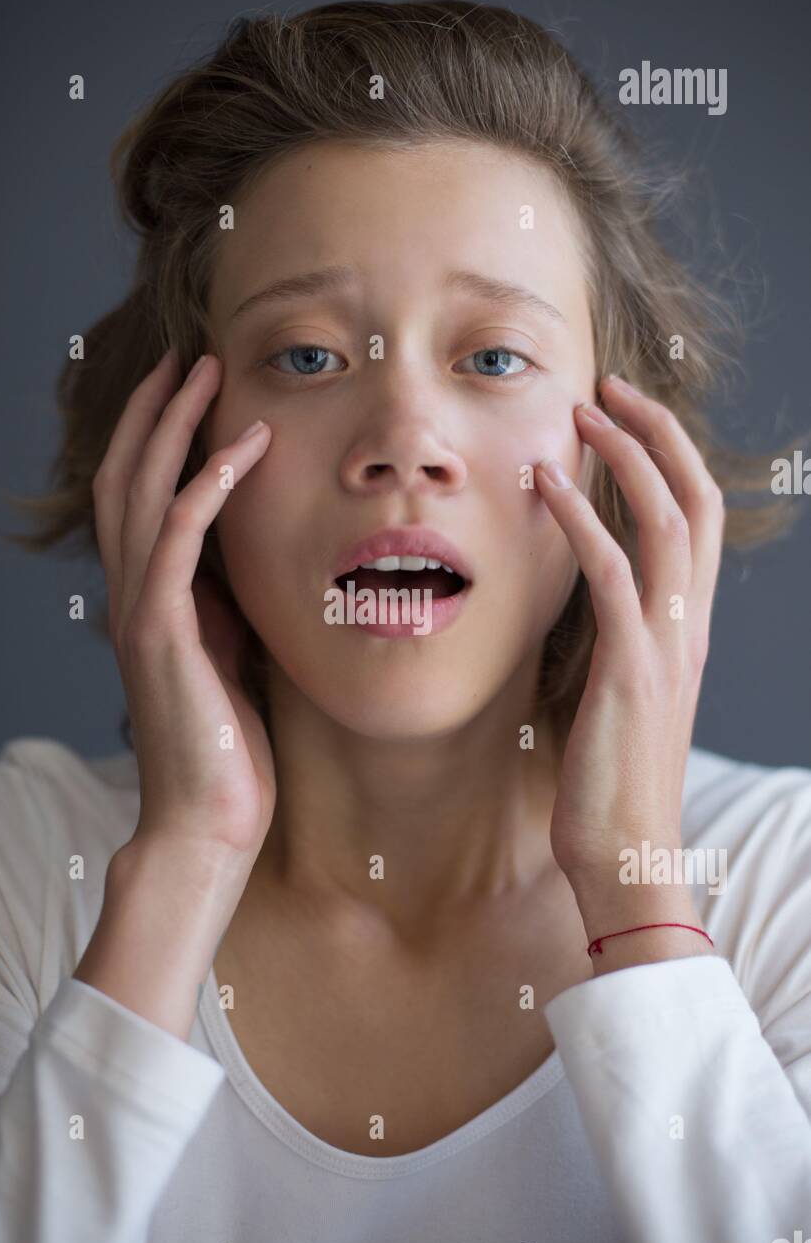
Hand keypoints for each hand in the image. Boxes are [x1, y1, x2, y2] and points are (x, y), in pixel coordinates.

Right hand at [92, 349, 275, 872]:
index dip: (159, 438)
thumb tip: (252, 560)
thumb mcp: (232, 656)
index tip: (195, 388)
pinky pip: (178, 536)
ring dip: (174, 425)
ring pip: (141, 491)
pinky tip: (243, 446)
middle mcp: (133, 596)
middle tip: (190, 356)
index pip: (140, 497)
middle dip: (156, 410)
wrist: (208, 821)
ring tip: (207, 371)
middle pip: (127, 477)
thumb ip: (227, 604)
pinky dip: (208, 483)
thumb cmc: (229, 748)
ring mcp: (141, 611)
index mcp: (151, 600)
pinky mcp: (162, 631)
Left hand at [534, 377, 724, 956]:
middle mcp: (689, 625)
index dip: (667, 459)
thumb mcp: (618, 699)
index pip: (695, 520)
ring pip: (665, 518)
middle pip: (695, 497)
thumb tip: (580, 608)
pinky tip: (546, 482)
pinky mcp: (630, 666)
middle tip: (607, 385)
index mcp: (687, 630)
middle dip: (656, 430)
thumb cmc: (612, 785)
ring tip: (582, 409)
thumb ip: (611, 644)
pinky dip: (581, 516)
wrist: (630, 856)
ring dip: (624, 453)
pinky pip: (611, 571)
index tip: (623, 418)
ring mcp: (666, 642)